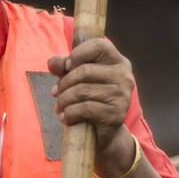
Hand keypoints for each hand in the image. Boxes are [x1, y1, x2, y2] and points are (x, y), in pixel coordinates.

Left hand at [47, 37, 133, 153]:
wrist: (103, 133)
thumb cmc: (88, 100)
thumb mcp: (75, 79)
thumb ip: (64, 66)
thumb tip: (54, 62)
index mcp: (117, 61)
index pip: (98, 45)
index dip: (77, 54)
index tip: (66, 67)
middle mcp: (124, 76)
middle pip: (83, 71)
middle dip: (63, 84)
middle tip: (56, 94)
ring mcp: (122, 95)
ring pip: (81, 91)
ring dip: (63, 100)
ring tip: (60, 107)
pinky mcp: (116, 114)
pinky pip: (84, 108)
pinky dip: (69, 114)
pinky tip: (66, 118)